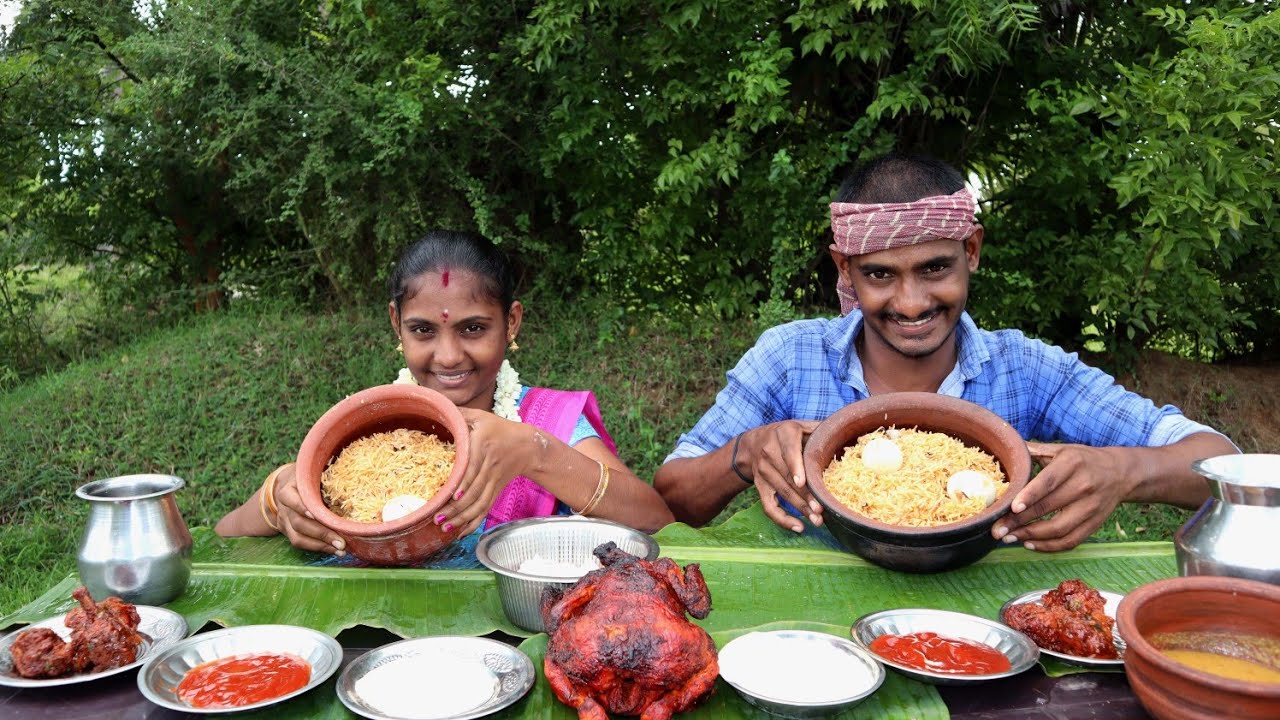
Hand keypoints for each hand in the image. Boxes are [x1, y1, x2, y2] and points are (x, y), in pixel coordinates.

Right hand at [273, 463, 347, 555]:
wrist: (289, 484)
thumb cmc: (309, 477)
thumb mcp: (313, 472)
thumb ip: (326, 475)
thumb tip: (354, 479)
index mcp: (288, 489)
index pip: (290, 498)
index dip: (301, 507)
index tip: (315, 514)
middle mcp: (283, 507)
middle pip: (299, 522)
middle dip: (321, 533)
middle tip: (341, 541)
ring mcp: (284, 520)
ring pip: (298, 537)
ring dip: (321, 545)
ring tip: (340, 549)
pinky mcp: (287, 531)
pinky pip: (300, 543)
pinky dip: (318, 548)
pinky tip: (334, 550)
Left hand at [430, 407, 529, 534]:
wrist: (528, 445)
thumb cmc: (499, 429)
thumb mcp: (481, 417)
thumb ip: (460, 413)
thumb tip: (437, 406)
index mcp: (483, 447)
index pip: (474, 469)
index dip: (465, 484)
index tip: (453, 496)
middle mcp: (490, 466)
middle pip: (474, 492)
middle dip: (457, 508)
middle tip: (438, 518)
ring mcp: (494, 481)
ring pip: (479, 504)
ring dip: (463, 518)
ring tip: (446, 527)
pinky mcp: (496, 490)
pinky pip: (485, 509)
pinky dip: (473, 522)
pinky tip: (461, 532)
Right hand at [739, 420, 823, 532]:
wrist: (753, 443)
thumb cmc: (786, 435)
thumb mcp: (800, 425)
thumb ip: (818, 428)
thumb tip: (841, 432)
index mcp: (783, 434)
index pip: (788, 451)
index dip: (795, 467)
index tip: (802, 482)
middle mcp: (769, 452)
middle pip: (787, 477)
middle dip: (804, 495)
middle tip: (821, 509)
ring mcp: (763, 471)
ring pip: (782, 493)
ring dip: (800, 509)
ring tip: (817, 520)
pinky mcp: (760, 487)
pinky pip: (768, 506)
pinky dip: (782, 520)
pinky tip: (798, 528)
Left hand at [991, 442, 1132, 551]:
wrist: (1120, 473)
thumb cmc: (1082, 460)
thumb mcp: (1061, 450)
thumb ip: (1033, 451)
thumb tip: (1006, 448)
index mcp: (1071, 464)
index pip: (1048, 482)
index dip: (1030, 496)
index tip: (1013, 508)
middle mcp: (1083, 486)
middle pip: (1048, 508)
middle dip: (1020, 521)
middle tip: (997, 529)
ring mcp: (1091, 507)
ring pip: (1059, 529)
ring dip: (1031, 536)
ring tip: (1009, 538)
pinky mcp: (1095, 524)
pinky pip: (1071, 541)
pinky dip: (1049, 546)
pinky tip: (1029, 544)